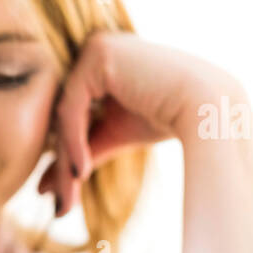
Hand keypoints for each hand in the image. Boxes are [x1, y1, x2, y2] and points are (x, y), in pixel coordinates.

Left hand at [39, 30, 247, 215]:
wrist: (210, 109)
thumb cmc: (170, 118)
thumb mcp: (113, 136)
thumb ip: (79, 152)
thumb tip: (42, 187)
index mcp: (97, 60)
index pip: (68, 112)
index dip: (64, 156)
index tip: (59, 197)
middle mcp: (93, 47)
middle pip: (62, 113)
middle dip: (61, 163)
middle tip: (59, 205)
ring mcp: (94, 46)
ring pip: (63, 113)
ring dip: (65, 159)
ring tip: (70, 196)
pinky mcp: (98, 53)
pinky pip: (72, 106)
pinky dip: (73, 141)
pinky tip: (82, 170)